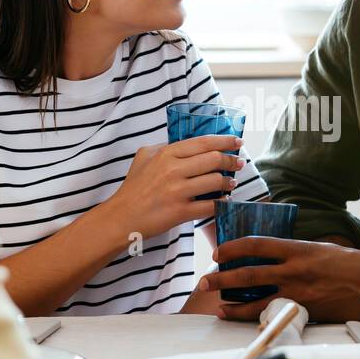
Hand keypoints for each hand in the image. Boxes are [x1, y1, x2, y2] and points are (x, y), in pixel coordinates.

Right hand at [104, 135, 241, 239]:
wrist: (121, 217)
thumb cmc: (133, 187)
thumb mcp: (144, 157)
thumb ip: (164, 147)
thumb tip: (188, 145)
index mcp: (166, 154)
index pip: (203, 142)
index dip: (225, 141)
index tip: (237, 142)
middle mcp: (173, 170)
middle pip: (214, 159)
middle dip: (231, 161)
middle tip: (238, 163)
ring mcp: (177, 191)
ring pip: (215, 181)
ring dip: (228, 182)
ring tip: (231, 183)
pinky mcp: (180, 212)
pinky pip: (210, 206)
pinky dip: (221, 203)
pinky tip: (224, 201)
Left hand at [195, 237, 359, 321]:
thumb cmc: (353, 265)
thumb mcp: (323, 248)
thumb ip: (298, 252)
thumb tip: (276, 255)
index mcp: (299, 249)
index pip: (257, 244)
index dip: (234, 248)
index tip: (219, 253)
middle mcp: (295, 270)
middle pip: (249, 272)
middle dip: (222, 277)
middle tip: (205, 281)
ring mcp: (299, 292)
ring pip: (256, 298)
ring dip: (232, 302)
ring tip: (217, 304)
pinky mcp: (305, 311)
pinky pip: (273, 313)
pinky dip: (253, 316)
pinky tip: (240, 317)